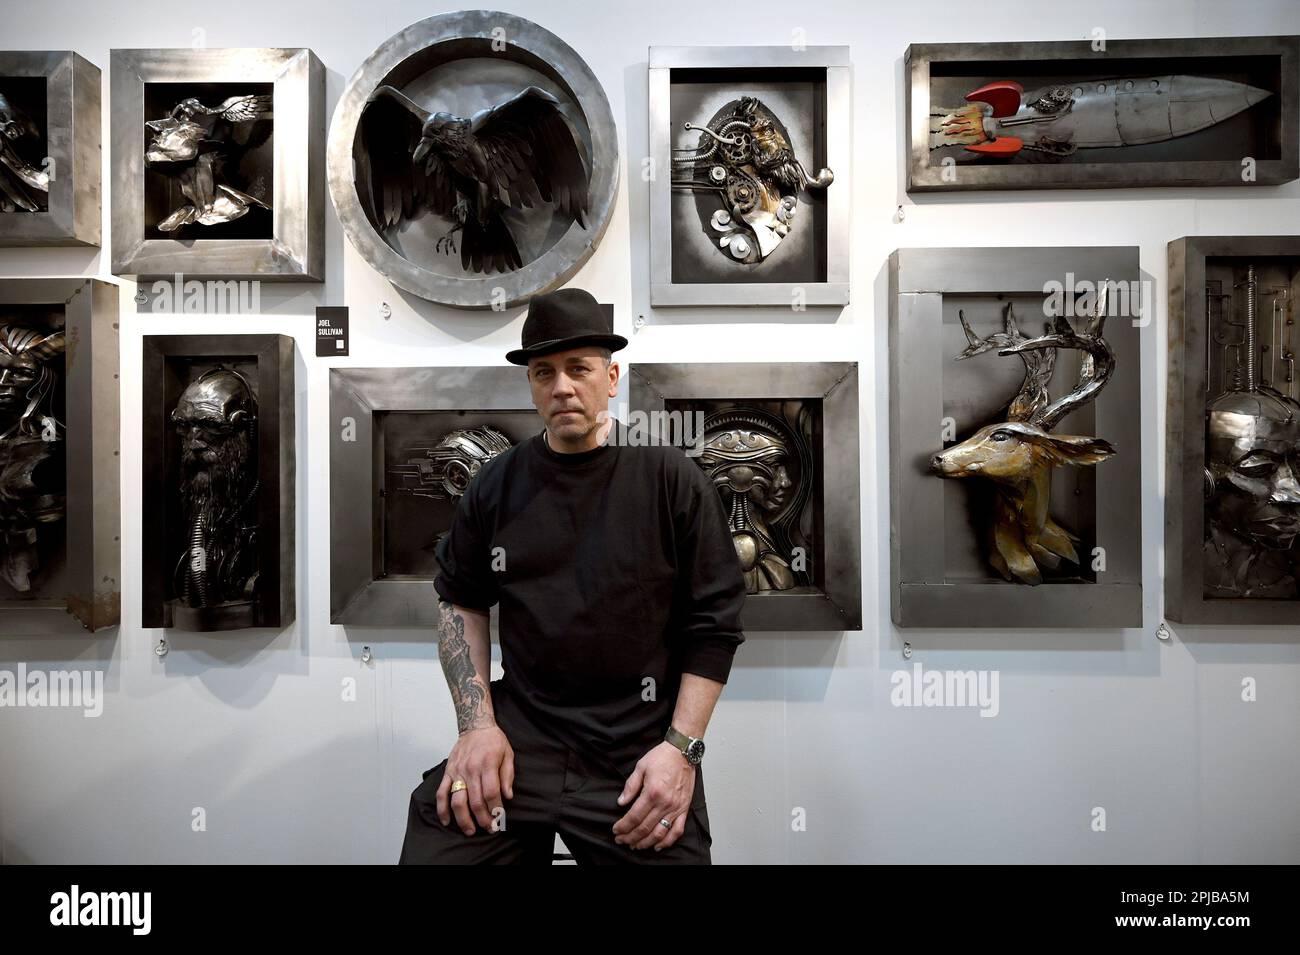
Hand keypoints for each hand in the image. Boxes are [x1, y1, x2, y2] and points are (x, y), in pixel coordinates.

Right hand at [436, 721, 514, 835]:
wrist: (475, 726)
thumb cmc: (493, 740)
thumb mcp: (508, 754)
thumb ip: (508, 775)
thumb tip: (507, 796)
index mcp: (487, 764)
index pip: (491, 793)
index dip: (495, 809)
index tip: (499, 819)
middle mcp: (471, 770)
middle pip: (475, 801)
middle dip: (482, 819)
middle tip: (489, 829)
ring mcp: (457, 772)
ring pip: (457, 801)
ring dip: (463, 819)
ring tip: (470, 831)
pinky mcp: (448, 772)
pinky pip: (442, 793)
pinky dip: (442, 809)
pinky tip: (446, 821)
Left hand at [612, 741, 694, 851]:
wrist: (682, 752)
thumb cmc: (662, 757)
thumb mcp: (641, 767)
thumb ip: (630, 786)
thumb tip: (621, 802)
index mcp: (652, 793)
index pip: (634, 817)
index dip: (623, 827)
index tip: (616, 831)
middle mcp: (664, 803)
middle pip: (645, 828)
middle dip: (630, 837)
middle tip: (621, 840)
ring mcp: (676, 808)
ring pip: (659, 833)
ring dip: (646, 842)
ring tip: (636, 845)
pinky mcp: (684, 809)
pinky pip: (677, 831)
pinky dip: (667, 841)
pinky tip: (658, 845)